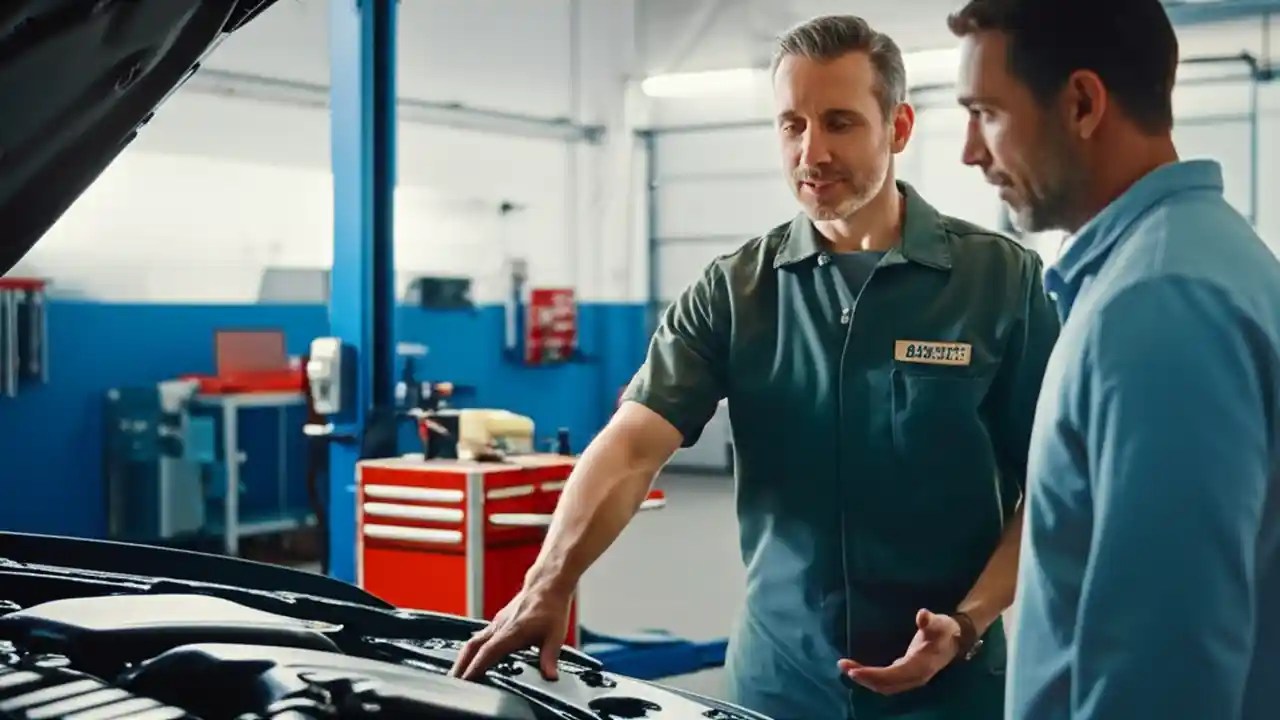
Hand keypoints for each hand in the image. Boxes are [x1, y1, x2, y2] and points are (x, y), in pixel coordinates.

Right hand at [449, 583, 572, 681]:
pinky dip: (473, 649)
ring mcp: (497, 623)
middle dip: (461, 666)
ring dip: (464, 658)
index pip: (487, 652)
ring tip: (458, 675)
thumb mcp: (555, 636)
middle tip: (452, 684)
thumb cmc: (552, 607)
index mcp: (511, 632)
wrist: (548, 583)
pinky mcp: (499, 621)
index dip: (475, 667)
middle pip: (472, 647)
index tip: (464, 682)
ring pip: (474, 641)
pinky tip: (474, 657)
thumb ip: (550, 658)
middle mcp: (500, 627)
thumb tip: (551, 677)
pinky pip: (480, 636)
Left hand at [838, 609, 961, 695]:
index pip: (894, 675)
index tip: (854, 670)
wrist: (955, 639)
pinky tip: (858, 669)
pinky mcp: (906, 674)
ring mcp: (911, 678)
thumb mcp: (939, 622)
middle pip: (886, 684)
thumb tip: (922, 615)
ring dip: (865, 679)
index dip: (874, 674)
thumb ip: (930, 620)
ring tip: (846, 667)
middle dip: (864, 678)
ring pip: (885, 686)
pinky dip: (871, 678)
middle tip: (843, 665)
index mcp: (921, 666)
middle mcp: (915, 676)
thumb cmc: (944, 629)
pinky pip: (887, 681)